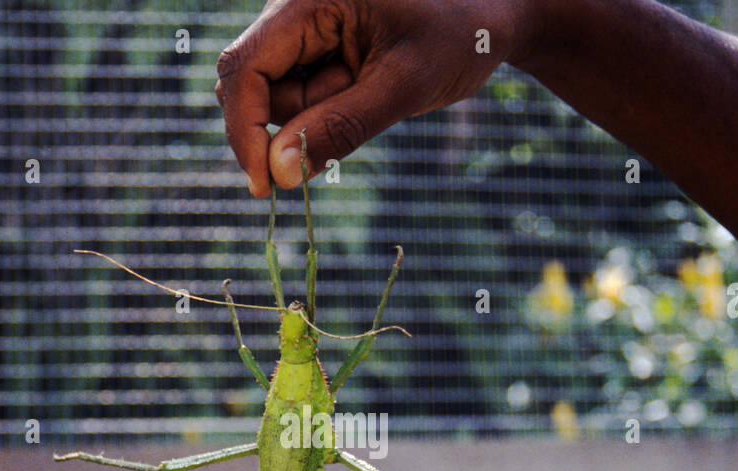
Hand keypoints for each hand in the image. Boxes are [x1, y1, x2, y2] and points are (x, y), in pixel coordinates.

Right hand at [216, 0, 538, 195]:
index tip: (264, 185)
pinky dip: (331, 107)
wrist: (492, 16)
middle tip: (365, 102)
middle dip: (300, 116)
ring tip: (376, 84)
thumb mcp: (405, 85)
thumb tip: (278, 173)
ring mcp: (301, 27)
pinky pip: (301, 97)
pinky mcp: (313, 48)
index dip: (245, 129)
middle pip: (255, 86)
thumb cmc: (459, 36)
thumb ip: (341, 127)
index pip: (245, 67)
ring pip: (279, 98)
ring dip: (322, 112)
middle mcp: (293, 6)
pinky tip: (368, 84)